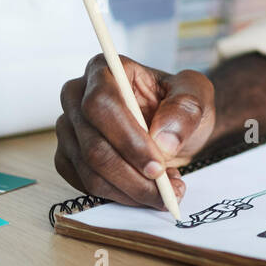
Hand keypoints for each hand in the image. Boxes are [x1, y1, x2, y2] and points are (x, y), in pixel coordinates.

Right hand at [55, 54, 214, 208]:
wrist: (172, 126)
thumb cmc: (179, 104)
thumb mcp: (197, 95)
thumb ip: (185, 108)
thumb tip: (162, 139)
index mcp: (105, 70)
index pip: (101, 103)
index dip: (128, 138)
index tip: (157, 166)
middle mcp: (78, 96)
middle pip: (93, 144)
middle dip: (132, 175)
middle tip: (167, 188)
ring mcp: (70, 128)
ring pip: (90, 171)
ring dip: (131, 190)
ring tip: (166, 191)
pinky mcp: (68, 156)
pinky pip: (86, 185)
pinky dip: (120, 195)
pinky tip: (146, 190)